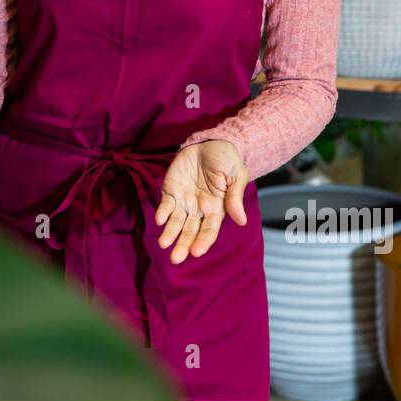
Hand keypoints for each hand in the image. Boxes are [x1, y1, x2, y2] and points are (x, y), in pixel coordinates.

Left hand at [154, 140, 248, 263]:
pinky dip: (162, 212)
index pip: (209, 230)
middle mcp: (199, 209)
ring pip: (176, 222)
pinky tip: (159, 220)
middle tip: (175, 258)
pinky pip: (165, 204)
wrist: (211, 142)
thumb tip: (241, 221)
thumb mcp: (236, 176)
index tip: (196, 252)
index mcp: (216, 209)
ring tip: (163, 244)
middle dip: (183, 245)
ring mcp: (184, 201)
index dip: (203, 241)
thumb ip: (235, 197)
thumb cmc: (227, 160)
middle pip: (190, 231)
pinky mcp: (171, 190)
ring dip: (169, 234)